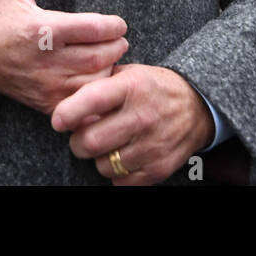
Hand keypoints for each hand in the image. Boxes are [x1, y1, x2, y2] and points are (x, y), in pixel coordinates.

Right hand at [0, 0, 128, 115]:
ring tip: (108, 57)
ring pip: (95, 81)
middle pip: (101, 56)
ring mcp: (47, 84)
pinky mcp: (45, 102)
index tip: (118, 24)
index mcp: (44, 28)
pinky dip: (94, 91)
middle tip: (119, 39)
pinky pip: (82, 102)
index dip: (114, 25)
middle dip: (117, 46)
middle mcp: (48, 59)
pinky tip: (93, 78)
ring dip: (108, 68)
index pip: (94, 28)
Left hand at [52, 63, 214, 185]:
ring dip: (98, 158)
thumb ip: (99, 85)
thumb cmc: (153, 88)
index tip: (58, 120)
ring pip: (103, 165)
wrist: (198, 106)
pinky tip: (123, 156)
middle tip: (81, 137)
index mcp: (132, 87)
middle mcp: (142, 116)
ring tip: (107, 145)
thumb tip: (64, 102)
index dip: (67, 113)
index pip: (91, 100)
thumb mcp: (130, 74)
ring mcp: (152, 145)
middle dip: (77, 142)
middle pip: (90, 142)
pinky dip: (116, 173)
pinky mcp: (159, 168)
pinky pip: (120, 181)